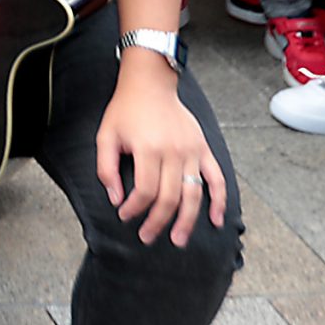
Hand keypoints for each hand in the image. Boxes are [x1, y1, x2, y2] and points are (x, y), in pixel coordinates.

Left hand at [98, 70, 227, 246]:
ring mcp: (191, 151)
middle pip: (169, 198)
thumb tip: (116, 199)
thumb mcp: (106, 135)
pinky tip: (216, 221)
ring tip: (178, 240)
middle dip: (157, 222)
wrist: (150, 83)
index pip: (144, 191)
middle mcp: (173, 152)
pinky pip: (216, 179)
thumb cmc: (125, 110)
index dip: (134, 209)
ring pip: (193, 195)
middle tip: (146, 237)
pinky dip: (219, 201)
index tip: (124, 216)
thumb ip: (106, 168)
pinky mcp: (203, 148)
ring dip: (186, 221)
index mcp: (148, 148)